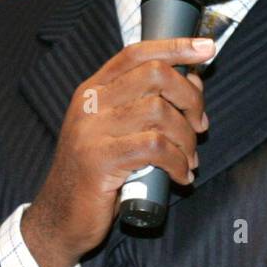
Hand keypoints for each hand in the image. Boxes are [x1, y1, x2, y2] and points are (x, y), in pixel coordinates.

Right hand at [21, 37, 214, 266]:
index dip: (176, 47)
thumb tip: (194, 82)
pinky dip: (178, 161)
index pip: (137, 53)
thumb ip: (149, 105)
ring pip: (160, 112)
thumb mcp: (120, 133)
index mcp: (94, 91)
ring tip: (189, 160)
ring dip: (187, 138)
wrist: (59, 219)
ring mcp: (92, 130)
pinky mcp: (100, 160)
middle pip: (155, 75)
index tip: (207, 48)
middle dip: (190, 98)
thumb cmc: (97, 176)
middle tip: (200, 125)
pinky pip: (155, 147)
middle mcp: (91, 104)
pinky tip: (181, 175)